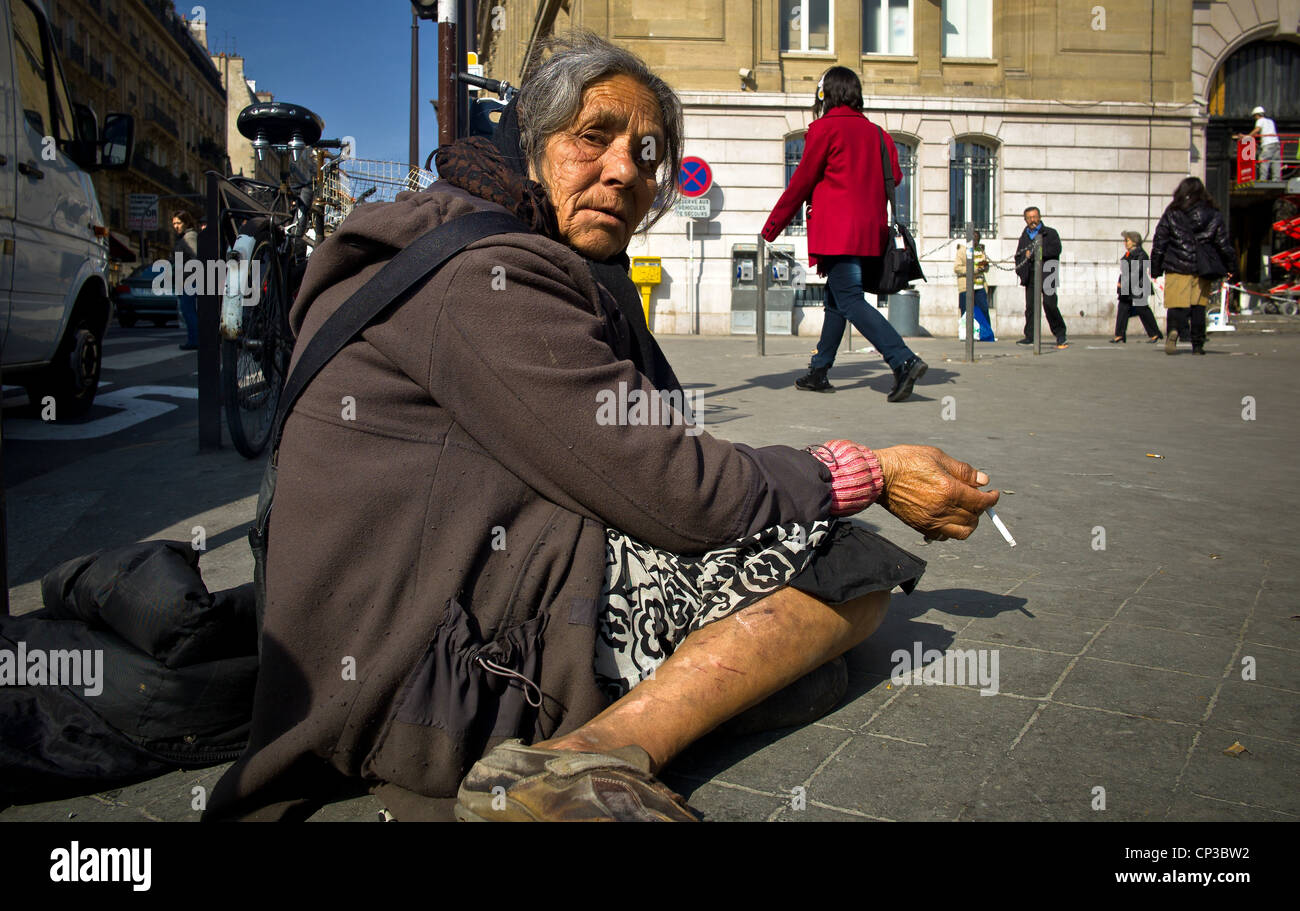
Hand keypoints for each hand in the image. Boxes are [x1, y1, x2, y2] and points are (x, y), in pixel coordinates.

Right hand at [874, 445, 999, 539]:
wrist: (879, 475)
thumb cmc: (906, 460)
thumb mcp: (937, 457)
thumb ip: (963, 470)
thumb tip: (983, 481)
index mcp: (949, 490)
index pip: (981, 501)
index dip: (992, 498)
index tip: (993, 494)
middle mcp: (942, 509)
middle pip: (974, 518)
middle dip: (981, 509)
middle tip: (978, 498)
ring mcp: (931, 521)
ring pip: (962, 532)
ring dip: (969, 523)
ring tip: (966, 511)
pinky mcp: (920, 526)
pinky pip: (944, 536)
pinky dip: (951, 530)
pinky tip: (949, 518)